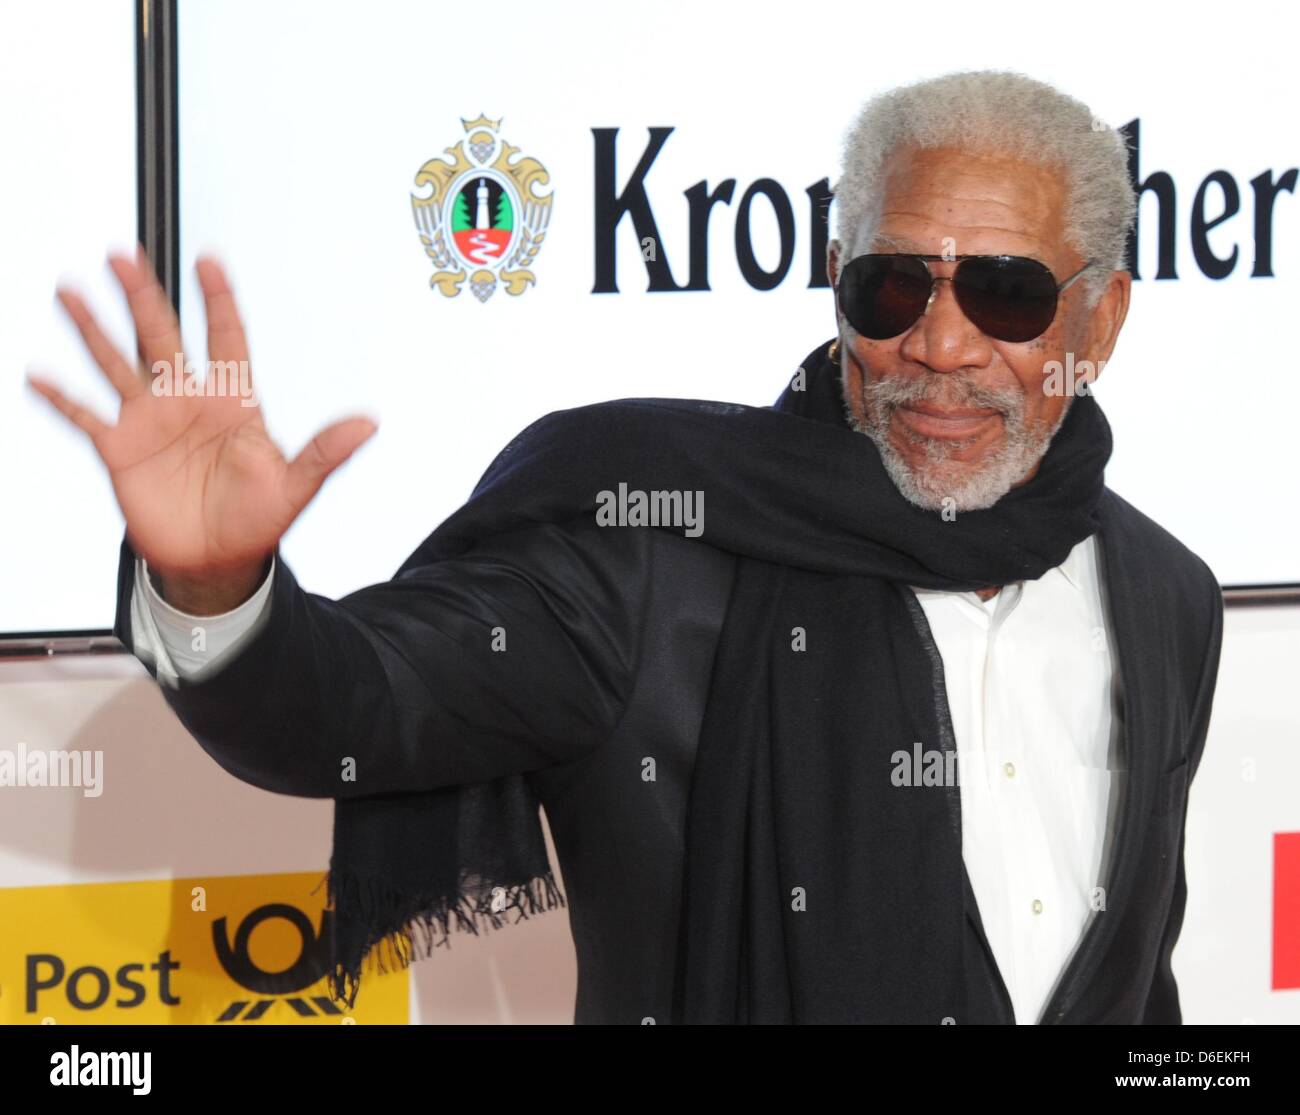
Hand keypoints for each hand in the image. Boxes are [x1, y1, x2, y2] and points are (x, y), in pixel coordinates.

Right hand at [28, 247, 376, 612]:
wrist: (218, 560)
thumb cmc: (259, 518)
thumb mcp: (296, 486)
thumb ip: (325, 452)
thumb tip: (368, 424)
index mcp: (233, 402)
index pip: (227, 339)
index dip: (219, 301)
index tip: (210, 260)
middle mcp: (188, 401)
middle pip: (162, 337)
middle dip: (143, 296)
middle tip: (123, 254)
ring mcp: (150, 422)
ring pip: (118, 363)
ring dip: (94, 330)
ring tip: (71, 291)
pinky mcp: (119, 450)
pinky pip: (85, 417)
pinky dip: (61, 398)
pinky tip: (37, 374)